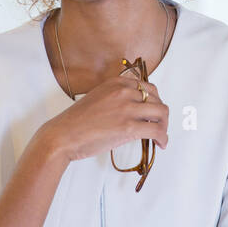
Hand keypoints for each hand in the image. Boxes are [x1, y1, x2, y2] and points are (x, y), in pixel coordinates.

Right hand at [37, 68, 169, 164]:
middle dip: (161, 114)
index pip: (148, 88)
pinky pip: (157, 131)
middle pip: (157, 100)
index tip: (153, 112)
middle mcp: (124, 92)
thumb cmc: (76, 121)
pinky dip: (163, 138)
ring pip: (161, 113)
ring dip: (164, 126)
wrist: (63, 135)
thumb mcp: (98, 97)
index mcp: (117, 82)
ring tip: (160, 136)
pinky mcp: (129, 128)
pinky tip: (161, 144)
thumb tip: (133, 108)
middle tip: (158, 126)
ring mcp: (127, 109)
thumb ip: (116, 97)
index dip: (154, 101)